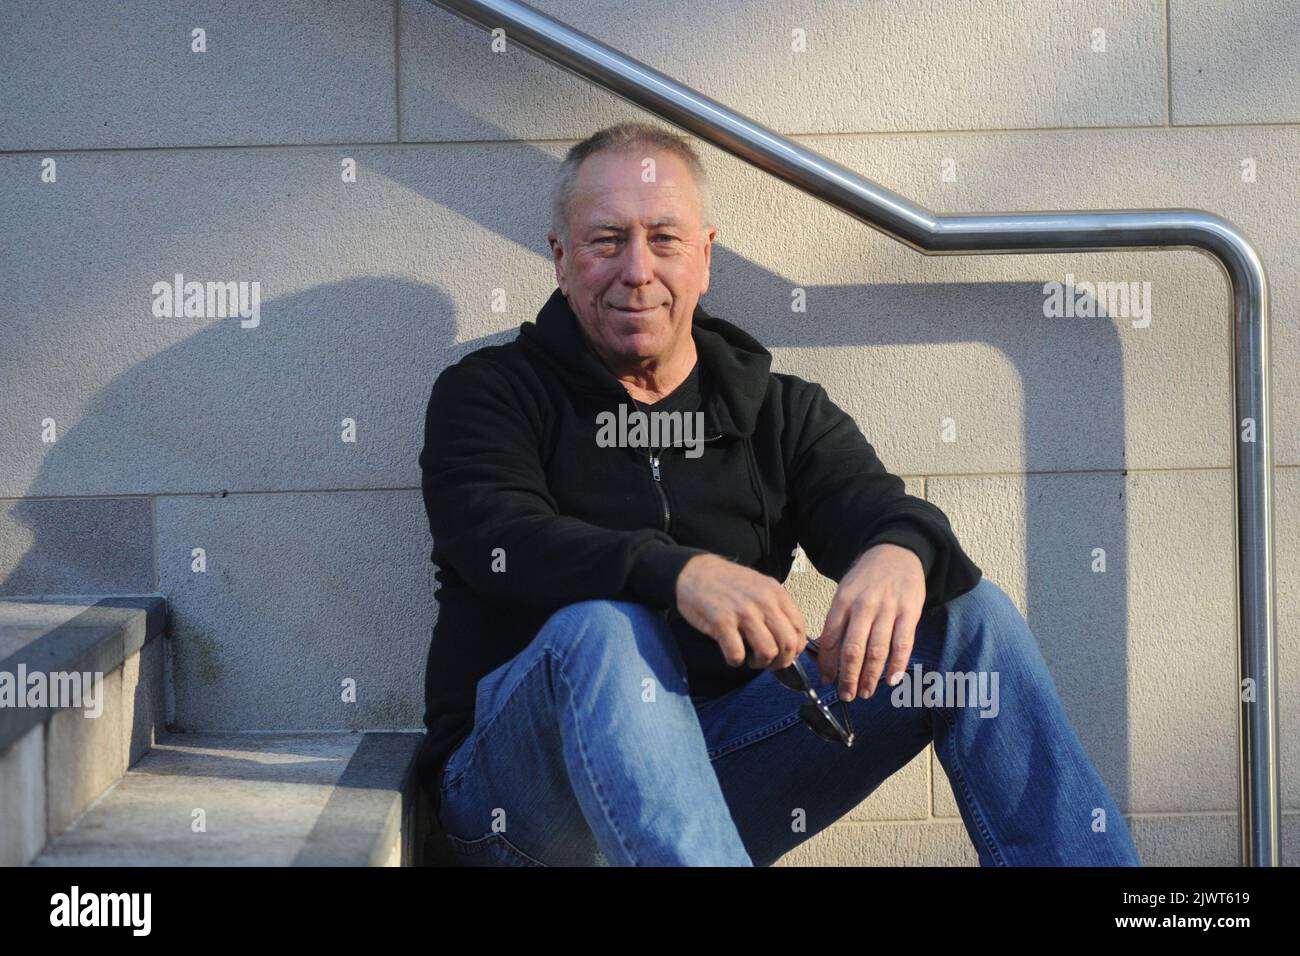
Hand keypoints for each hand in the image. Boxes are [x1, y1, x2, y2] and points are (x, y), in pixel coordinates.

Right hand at [674, 554, 807, 671]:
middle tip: (769, 663)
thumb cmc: (726, 582)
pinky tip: (732, 655)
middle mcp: (763, 602)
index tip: (787, 654)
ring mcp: (743, 612)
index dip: (796, 648)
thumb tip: (788, 638)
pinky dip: (736, 661)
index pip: (799, 628)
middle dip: (781, 661)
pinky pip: (737, 654)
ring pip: (767, 652)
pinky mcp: (722, 622)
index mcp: (775, 592)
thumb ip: (775, 607)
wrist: (694, 572)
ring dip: (760, 663)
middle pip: (787, 643)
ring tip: (750, 659)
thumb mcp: (759, 586)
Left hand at [815, 543, 924, 700]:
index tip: (826, 680)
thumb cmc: (868, 577)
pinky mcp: (909, 612)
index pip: (831, 639)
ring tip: (866, 692)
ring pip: (877, 650)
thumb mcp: (845, 591)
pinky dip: (897, 665)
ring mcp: (888, 609)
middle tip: (847, 695)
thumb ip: (838, 620)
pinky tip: (891, 680)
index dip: (827, 664)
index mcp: (843, 601)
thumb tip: (827, 654)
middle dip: (848, 677)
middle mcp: (864, 606)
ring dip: (870, 677)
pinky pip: (903, 644)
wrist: (897, 551)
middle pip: (853, 649)